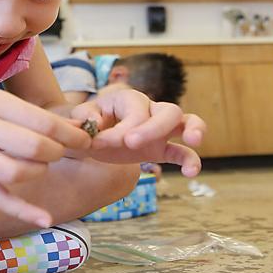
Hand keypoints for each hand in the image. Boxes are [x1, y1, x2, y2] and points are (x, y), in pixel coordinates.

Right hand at [0, 86, 93, 228]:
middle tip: (59, 151)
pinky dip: (23, 211)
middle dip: (56, 152)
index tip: (85, 140)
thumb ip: (35, 116)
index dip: (69, 134)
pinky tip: (45, 219)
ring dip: (39, 171)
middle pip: (30, 147)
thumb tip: (80, 131)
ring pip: (15, 173)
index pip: (40, 121)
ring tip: (40, 164)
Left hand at [68, 87, 206, 176]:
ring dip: (194, 129)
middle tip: (132, 144)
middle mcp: (150, 109)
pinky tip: (191, 173)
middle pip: (168, 110)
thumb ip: (83, 118)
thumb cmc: (86, 127)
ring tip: (194, 141)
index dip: (119, 129)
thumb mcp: (78, 120)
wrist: (88, 141)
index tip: (99, 144)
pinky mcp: (162, 149)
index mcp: (128, 99)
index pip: (134, 111)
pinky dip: (190, 161)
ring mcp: (160, 129)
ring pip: (186, 121)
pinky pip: (182, 153)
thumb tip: (93, 123)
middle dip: (153, 128)